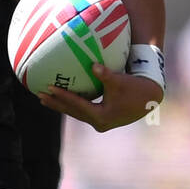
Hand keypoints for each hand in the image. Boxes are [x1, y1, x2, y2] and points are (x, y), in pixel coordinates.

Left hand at [38, 63, 164, 131]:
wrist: (150, 97)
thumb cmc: (135, 87)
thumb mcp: (119, 81)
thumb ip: (105, 74)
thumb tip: (93, 66)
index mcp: (102, 116)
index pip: (77, 105)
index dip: (62, 96)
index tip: (48, 87)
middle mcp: (100, 122)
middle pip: (72, 112)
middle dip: (55, 103)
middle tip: (39, 95)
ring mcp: (101, 121)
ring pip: (76, 112)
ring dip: (60, 105)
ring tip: (44, 98)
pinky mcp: (102, 117)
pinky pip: (82, 110)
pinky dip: (71, 104)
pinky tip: (60, 98)